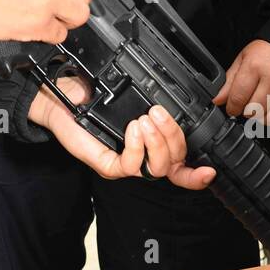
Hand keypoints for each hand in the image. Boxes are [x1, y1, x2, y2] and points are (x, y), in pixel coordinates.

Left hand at [28, 75, 215, 187]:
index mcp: (149, 145)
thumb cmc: (90, 96)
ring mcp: (124, 164)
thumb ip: (151, 102)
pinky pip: (131, 165)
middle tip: (159, 113)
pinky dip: (137, 147)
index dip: (196, 174)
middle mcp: (140, 158)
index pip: (179, 167)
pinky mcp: (107, 165)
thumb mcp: (128, 95)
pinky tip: (133, 129)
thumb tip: (172, 98)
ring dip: (158, 142)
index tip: (210, 169)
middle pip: (174, 163)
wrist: (60, 98)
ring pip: (156, 169)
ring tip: (146, 119)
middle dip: (175, 137)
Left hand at [212, 39, 269, 121]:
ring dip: (262, 117)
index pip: (237, 98)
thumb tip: (218, 99)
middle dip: (246, 111)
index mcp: (255, 67)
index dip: (231, 107)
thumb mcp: (244, 59)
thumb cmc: (269, 51)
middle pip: (252, 111)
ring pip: (269, 119)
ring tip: (261, 107)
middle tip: (248, 103)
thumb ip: (230, 80)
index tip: (232, 107)